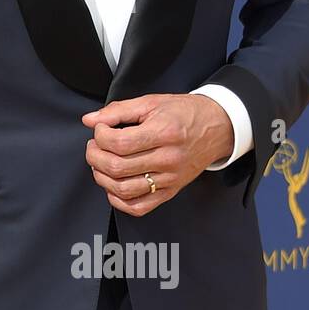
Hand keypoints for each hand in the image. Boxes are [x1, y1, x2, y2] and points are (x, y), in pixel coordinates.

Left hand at [82, 93, 233, 215]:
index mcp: (163, 133)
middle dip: (94, 155)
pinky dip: (118, 201)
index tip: (100, 129)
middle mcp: (168, 159)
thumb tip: (90, 120)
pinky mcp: (170, 191)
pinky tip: (113, 186)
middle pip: (116, 167)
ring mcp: (169, 178)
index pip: (118, 142)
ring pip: (123, 189)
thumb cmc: (186, 113)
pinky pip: (139, 207)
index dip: (100, 136)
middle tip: (95, 145)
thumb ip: (118, 111)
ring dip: (102, 177)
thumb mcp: (152, 103)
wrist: (218, 128)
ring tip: (101, 162)